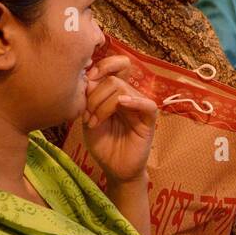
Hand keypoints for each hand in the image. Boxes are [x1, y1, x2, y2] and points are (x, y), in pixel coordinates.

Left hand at [81, 55, 157, 184]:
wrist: (114, 169)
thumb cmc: (103, 145)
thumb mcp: (88, 119)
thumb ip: (89, 100)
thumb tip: (88, 79)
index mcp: (115, 93)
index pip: (116, 66)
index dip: (103, 66)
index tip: (86, 78)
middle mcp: (128, 96)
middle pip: (114, 80)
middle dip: (95, 96)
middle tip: (87, 116)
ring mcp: (139, 107)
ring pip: (123, 90)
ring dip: (103, 105)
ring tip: (94, 122)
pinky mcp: (149, 121)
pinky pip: (147, 105)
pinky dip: (134, 101)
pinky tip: (122, 104)